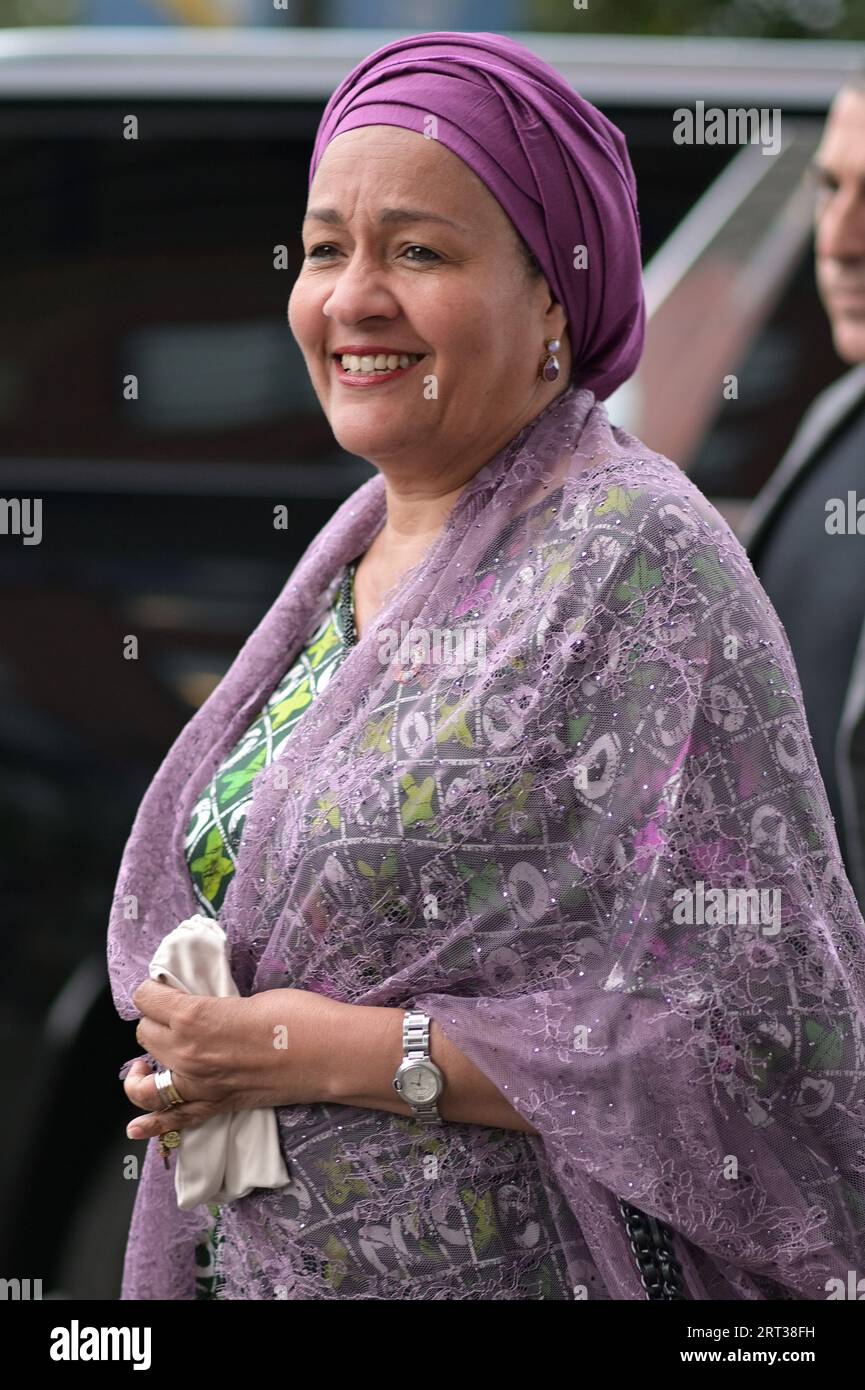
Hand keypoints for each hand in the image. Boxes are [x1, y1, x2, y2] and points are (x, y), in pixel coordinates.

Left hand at [123, 979, 344, 1142]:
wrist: (327, 1054)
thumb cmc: (296, 1015)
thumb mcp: (247, 996)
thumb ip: (215, 1006)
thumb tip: (205, 1011)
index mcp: (193, 1016)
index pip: (147, 999)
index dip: (154, 990)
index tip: (166, 988)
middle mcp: (187, 1053)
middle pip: (145, 1034)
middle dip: (156, 1022)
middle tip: (176, 1016)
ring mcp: (199, 1085)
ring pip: (145, 1082)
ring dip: (144, 1069)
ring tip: (150, 1063)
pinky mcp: (216, 1106)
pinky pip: (174, 1121)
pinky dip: (152, 1126)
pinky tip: (135, 1128)